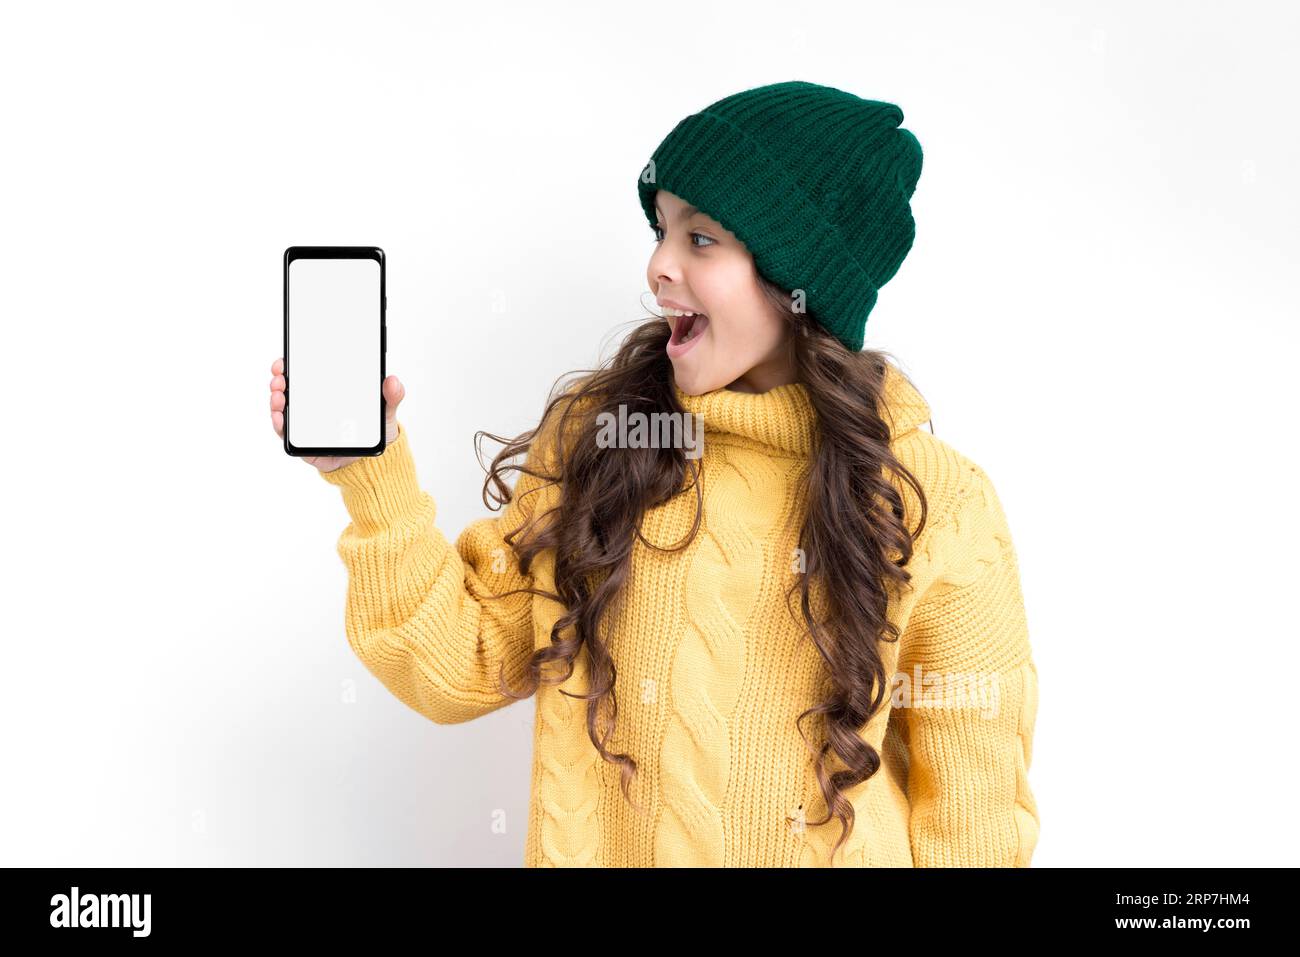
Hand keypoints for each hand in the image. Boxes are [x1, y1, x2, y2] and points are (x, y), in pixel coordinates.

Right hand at [269, 357, 403, 472]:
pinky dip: (280, 425)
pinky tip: (280, 418)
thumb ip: (392, 396)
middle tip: (280, 377)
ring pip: (283, 410)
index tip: (284, 360)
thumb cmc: (373, 431)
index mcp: (327, 393)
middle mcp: (311, 407)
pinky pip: (288, 435)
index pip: (305, 374)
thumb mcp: (385, 412)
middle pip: (288, 389)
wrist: (373, 462)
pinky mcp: (304, 445)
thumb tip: (393, 381)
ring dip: (276, 401)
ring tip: (278, 396)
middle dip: (279, 380)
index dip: (291, 365)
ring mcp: (305, 425)